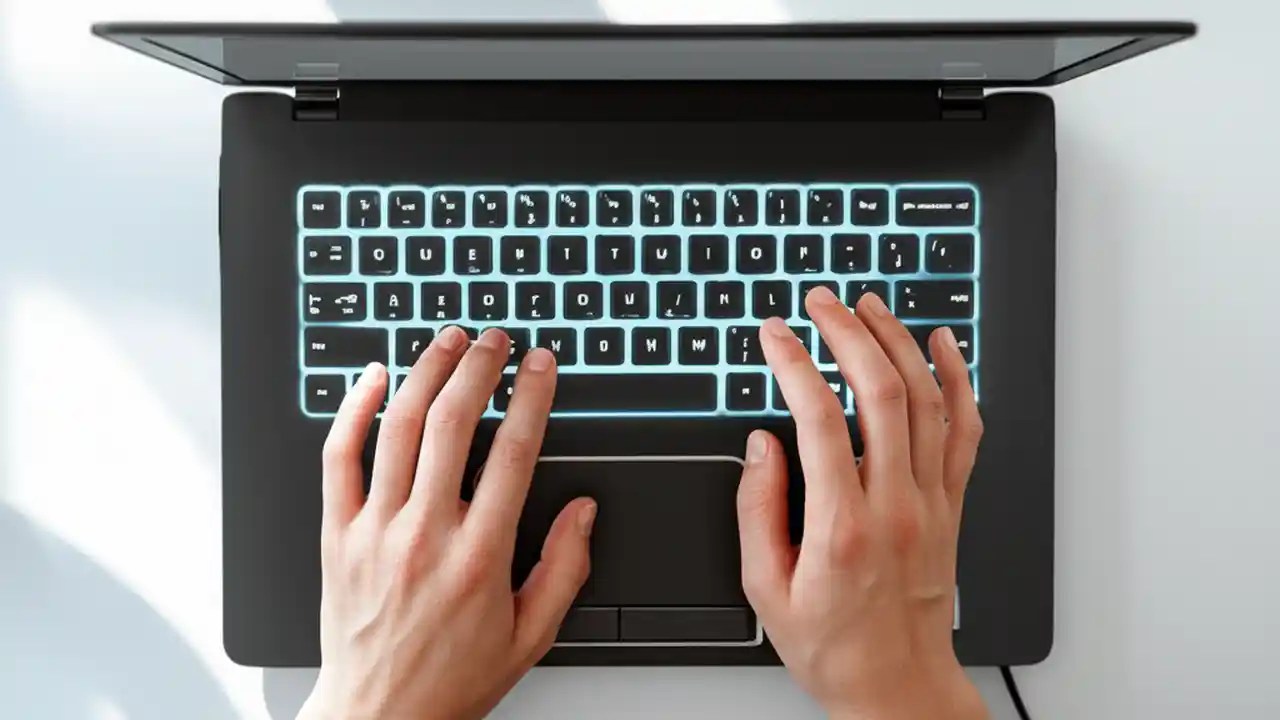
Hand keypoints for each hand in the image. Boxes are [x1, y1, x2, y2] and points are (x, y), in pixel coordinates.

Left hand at [299, 327, 595, 719]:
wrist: (378, 717)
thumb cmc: (452, 679)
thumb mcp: (531, 634)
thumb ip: (564, 567)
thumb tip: (584, 510)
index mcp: (479, 556)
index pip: (513, 453)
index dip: (531, 397)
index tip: (540, 365)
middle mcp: (425, 534)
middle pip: (452, 424)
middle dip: (480, 368)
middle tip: (496, 340)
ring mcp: (374, 530)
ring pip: (398, 428)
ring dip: (426, 372)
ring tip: (448, 341)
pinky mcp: (336, 535)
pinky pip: (338, 457)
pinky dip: (352, 410)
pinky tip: (370, 379)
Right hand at [737, 287, 986, 719]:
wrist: (897, 685)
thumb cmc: (833, 645)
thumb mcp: (766, 589)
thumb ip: (757, 510)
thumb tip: (762, 446)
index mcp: (842, 526)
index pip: (819, 419)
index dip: (793, 364)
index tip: (774, 335)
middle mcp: (894, 506)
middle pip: (881, 393)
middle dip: (847, 334)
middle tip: (821, 303)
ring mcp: (931, 502)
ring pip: (925, 401)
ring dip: (897, 342)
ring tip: (870, 307)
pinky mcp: (951, 505)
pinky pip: (965, 430)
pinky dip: (958, 380)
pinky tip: (942, 346)